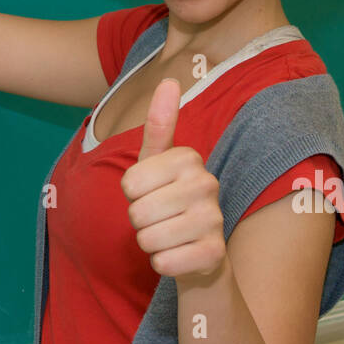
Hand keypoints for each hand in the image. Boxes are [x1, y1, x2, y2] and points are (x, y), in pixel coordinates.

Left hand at [120, 78, 226, 278]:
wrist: (200, 253)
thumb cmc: (169, 201)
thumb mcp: (157, 163)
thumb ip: (160, 125)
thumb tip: (169, 79)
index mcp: (189, 158)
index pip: (129, 182)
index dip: (132, 194)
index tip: (152, 193)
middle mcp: (207, 183)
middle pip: (137, 212)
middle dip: (139, 222)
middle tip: (160, 218)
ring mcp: (214, 219)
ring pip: (148, 238)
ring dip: (150, 243)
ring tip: (168, 235)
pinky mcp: (214, 254)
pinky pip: (163, 262)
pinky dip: (162, 264)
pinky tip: (178, 255)